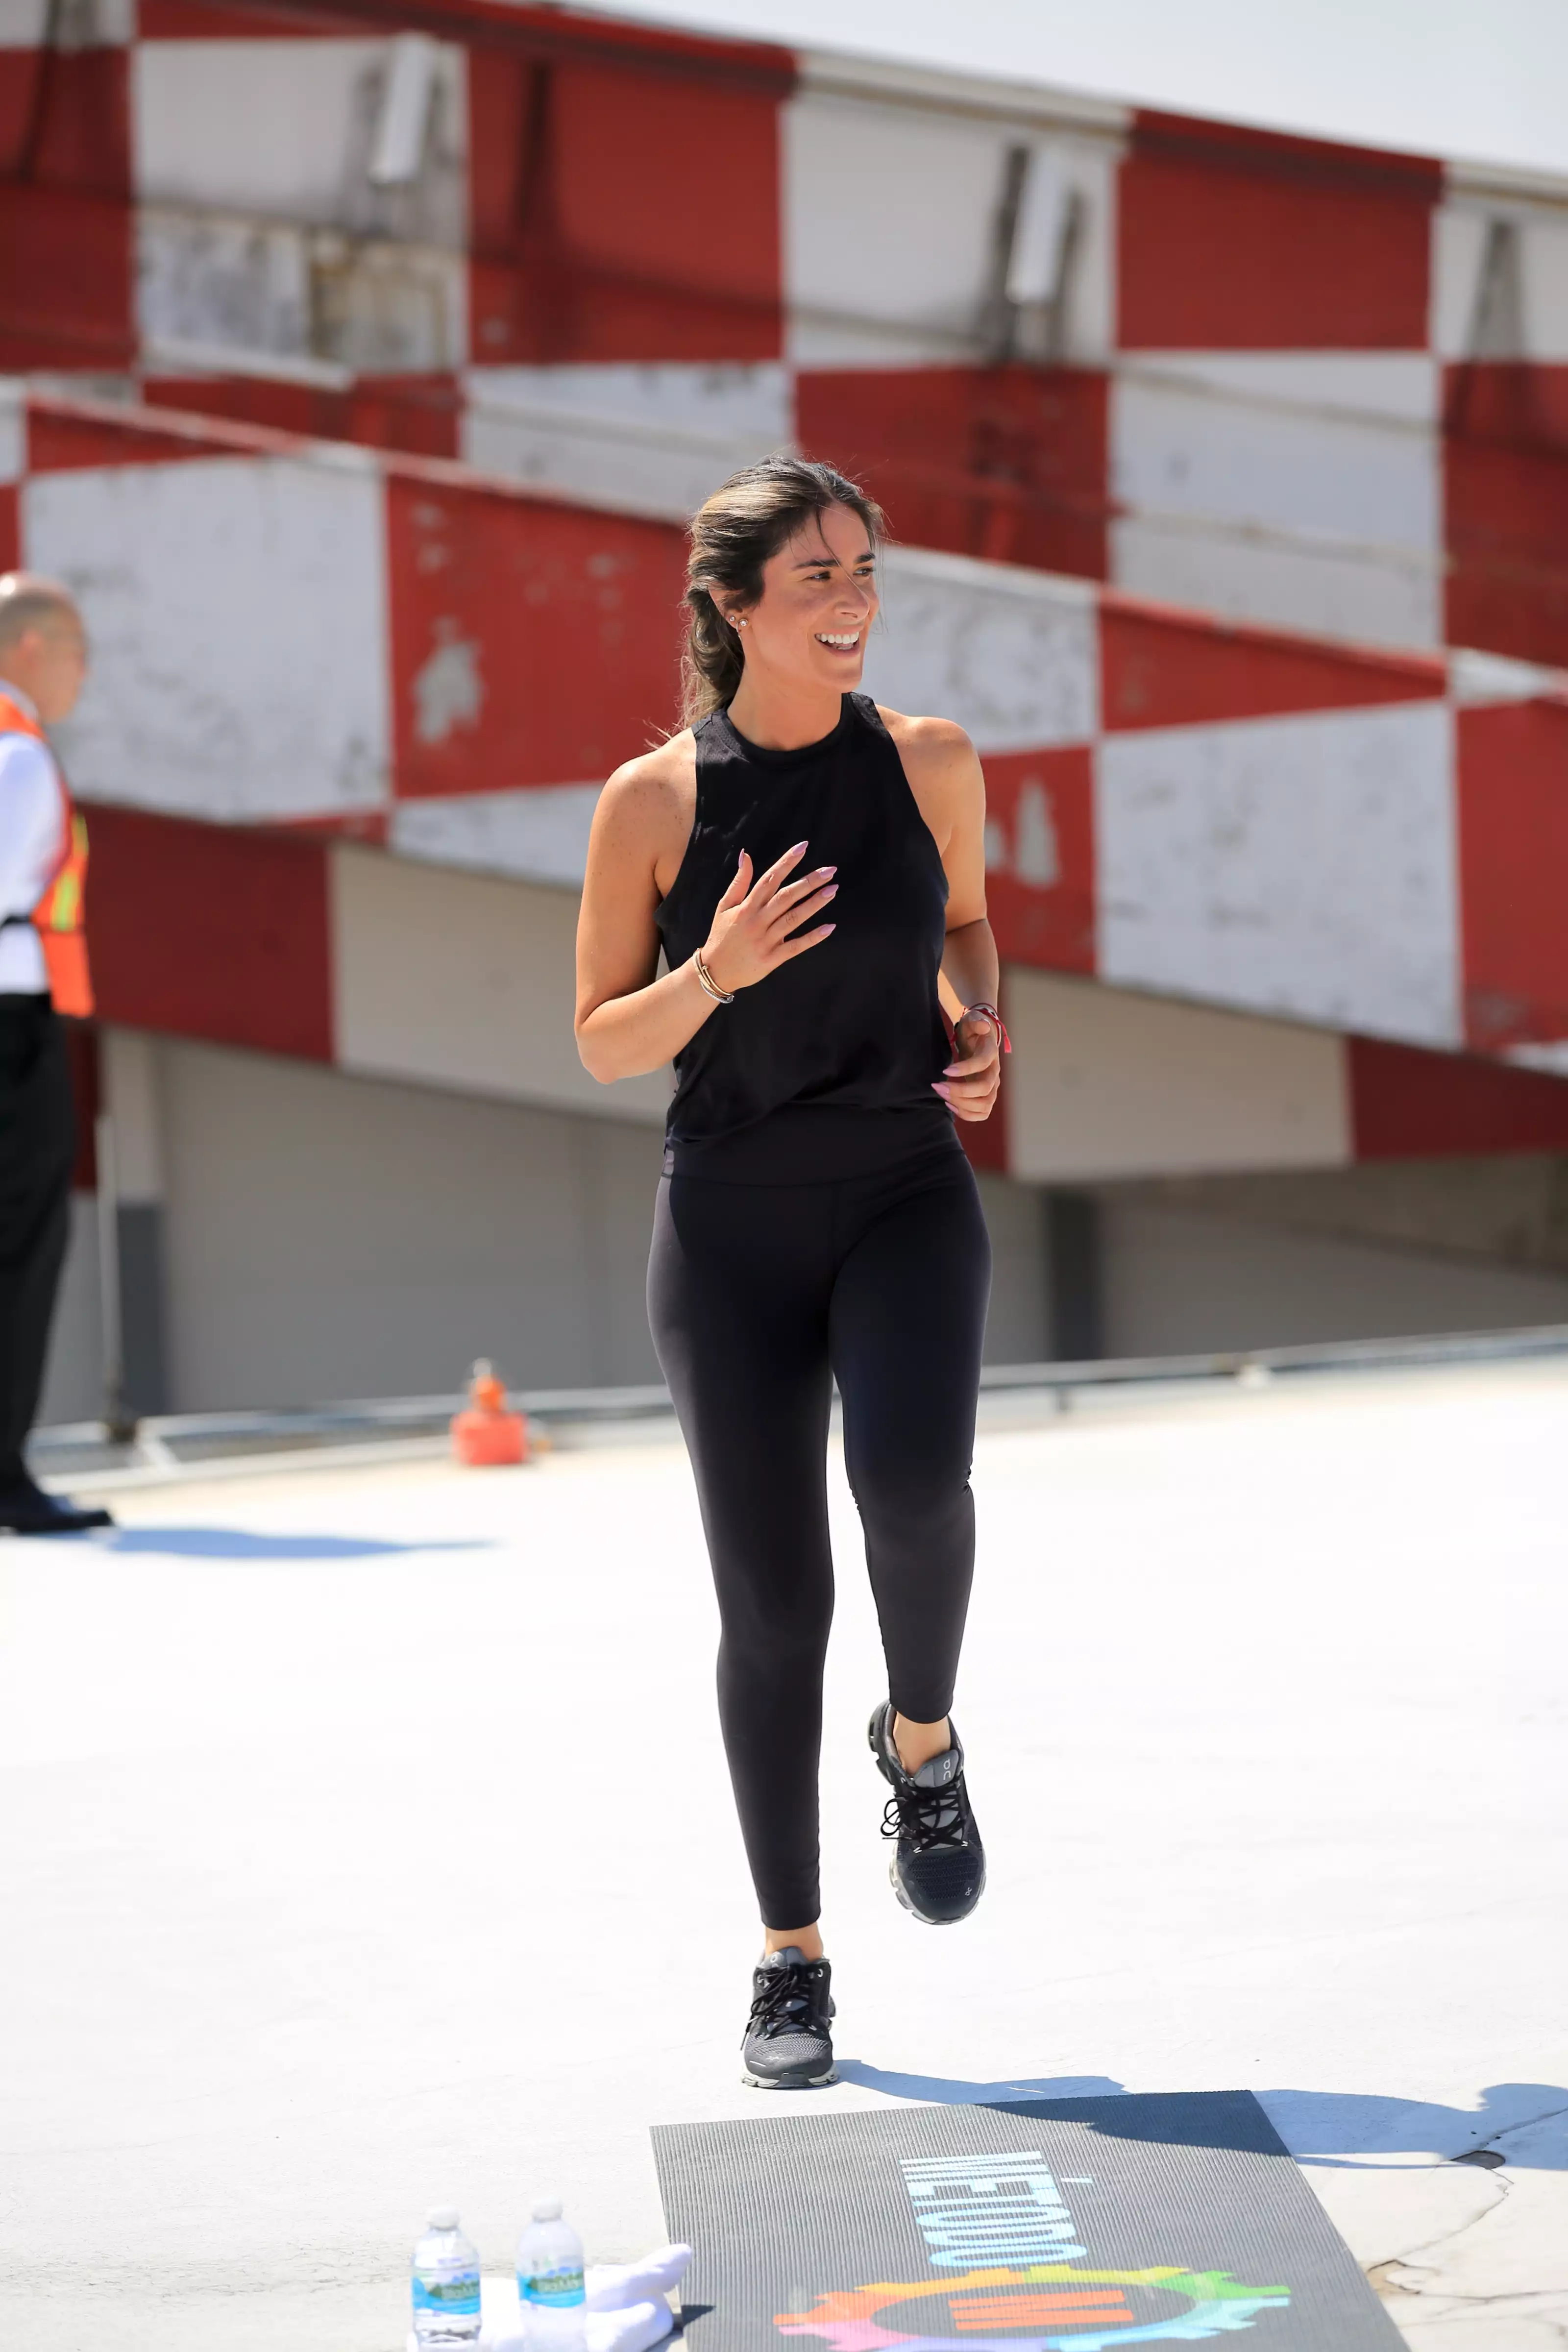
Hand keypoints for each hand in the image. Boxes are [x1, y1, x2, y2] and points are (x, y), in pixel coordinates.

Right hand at [700, 842, 837, 994]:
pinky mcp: (772, 959)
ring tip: (832, 890)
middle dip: (809, 882)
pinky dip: (812, 938)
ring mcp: (765, 940)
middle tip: (830, 870)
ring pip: (793, 919)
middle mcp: (757, 921)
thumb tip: (746, 854)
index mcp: (747, 906)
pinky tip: (829, 927)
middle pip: (786, 897)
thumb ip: (739, 881)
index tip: (803, 847)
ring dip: (814, 904)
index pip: (770, 879)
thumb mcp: (725, 906)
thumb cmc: (721, 935)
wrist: (715, 971)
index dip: (786, 862)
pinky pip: (795, 946)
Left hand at [934, 1010, 1000, 1121]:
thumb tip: (983, 1025)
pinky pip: (982, 1113)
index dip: (965, 1069)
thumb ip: (976, 1021)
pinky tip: (949, 1104)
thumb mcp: (972, 1021)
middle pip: (984, 1089)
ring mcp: (992, 1087)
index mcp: (991, 1053)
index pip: (982, 1063)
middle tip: (938, 1086)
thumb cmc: (973, 1031)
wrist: (979, 1040)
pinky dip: (966, 1114)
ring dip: (962, 1105)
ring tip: (941, 1095)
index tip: (945, 1071)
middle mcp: (995, 1073)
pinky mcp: (986, 1097)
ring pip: (984, 1105)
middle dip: (960, 1091)